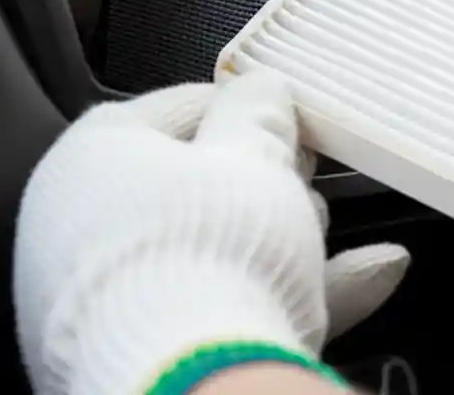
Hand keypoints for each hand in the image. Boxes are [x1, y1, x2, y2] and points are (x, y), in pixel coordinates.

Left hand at [14, 72, 408, 394]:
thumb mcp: (252, 159)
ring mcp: (112, 299)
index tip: (286, 113)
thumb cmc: (208, 251)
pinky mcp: (147, 350)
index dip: (241, 105)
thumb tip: (262, 87)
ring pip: (215, 253)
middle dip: (265, 180)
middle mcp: (85, 230)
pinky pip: (225, 306)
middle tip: (310, 174)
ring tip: (340, 236)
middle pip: (194, 188)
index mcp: (94, 160)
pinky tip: (368, 276)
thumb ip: (258, 114)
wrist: (190, 381)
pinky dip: (289, 291)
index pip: (173, 109)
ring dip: (288, 240)